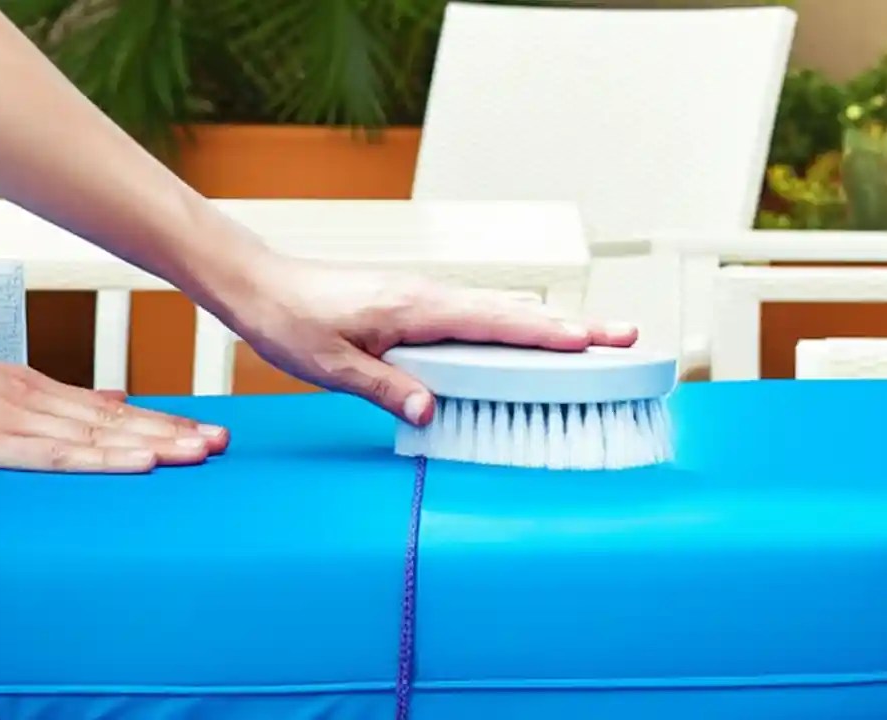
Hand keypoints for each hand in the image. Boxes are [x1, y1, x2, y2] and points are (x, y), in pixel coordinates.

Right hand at [0, 317, 228, 472]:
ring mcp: (22, 421)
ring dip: (158, 443)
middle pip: (122, 423)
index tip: (206, 432)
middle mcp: (43, 403)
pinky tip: (142, 462)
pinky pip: (62, 454)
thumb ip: (58, 399)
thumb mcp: (0, 387)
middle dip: (177, 433)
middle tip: (225, 442)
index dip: (165, 423)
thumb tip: (113, 403)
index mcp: (43, 392)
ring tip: (203, 450)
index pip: (117, 413)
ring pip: (104, 436)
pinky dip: (107, 459)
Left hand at [231, 254, 638, 424]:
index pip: (497, 322)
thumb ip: (386, 387)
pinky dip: (511, 328)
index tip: (594, 342)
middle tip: (625, 337)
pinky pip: (474, 318)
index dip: (548, 334)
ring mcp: (424, 298)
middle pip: (514, 312)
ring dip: (546, 326)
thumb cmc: (290, 321)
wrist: (261, 285)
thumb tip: (432, 411)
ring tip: (592, 341)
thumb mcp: (332, 366)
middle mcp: (429, 296)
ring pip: (498, 312)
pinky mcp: (414, 306)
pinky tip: (522, 344)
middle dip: (572, 326)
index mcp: (417, 307)